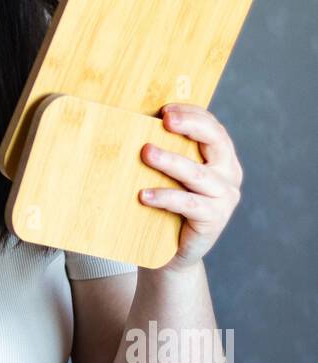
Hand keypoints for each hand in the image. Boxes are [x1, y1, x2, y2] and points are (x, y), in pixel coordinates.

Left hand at [138, 103, 242, 271]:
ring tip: (146, 152)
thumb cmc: (166, 206)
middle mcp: (229, 174)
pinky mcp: (213, 219)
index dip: (192, 114)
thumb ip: (166, 151)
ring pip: (197, 173)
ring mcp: (224, 198)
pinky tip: (144, 195)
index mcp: (222, 157)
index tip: (165, 109)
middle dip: (190, 125)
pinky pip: (188, 204)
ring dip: (170, 161)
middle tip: (165, 119)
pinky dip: (165, 197)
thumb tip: (133, 122)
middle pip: (216, 141)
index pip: (212, 126)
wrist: (171, 253)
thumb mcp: (170, 175)